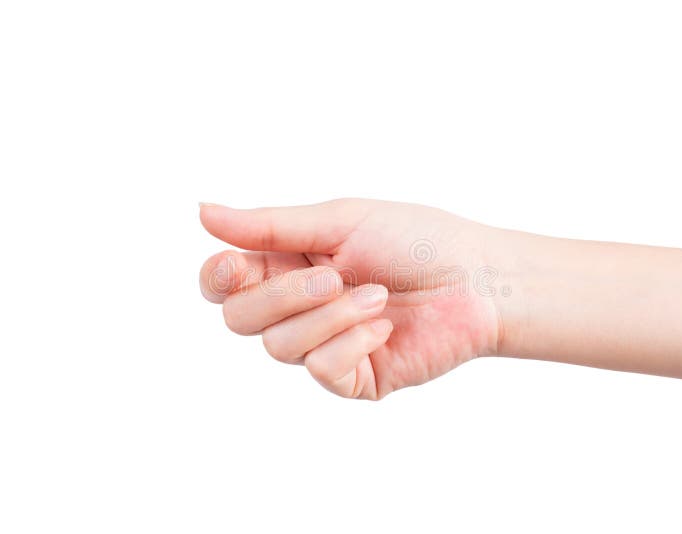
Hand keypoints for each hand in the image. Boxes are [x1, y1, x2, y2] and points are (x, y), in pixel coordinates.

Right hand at [199, 198, 503, 399]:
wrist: (479, 280)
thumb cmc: (417, 240)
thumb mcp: (339, 222)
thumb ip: (269, 226)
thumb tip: (202, 211)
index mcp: (288, 262)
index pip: (223, 282)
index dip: (217, 278)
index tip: (237, 266)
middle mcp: (298, 306)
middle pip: (239, 318)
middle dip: (284, 296)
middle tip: (335, 276)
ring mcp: (323, 345)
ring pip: (279, 346)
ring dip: (331, 317)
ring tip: (378, 296)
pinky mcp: (352, 377)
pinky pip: (321, 370)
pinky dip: (352, 342)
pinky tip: (386, 326)